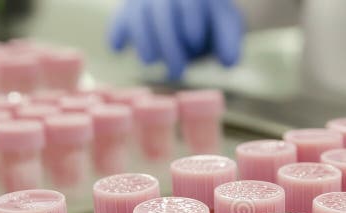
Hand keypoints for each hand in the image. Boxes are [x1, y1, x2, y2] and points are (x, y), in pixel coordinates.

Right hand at [108, 0, 242, 79]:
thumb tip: (229, 62)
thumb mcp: (226, 28)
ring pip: (138, 14)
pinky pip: (119, 18)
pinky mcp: (128, 11)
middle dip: (168, 41)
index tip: (195, 41)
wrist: (198, 19)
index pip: (188, 0)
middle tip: (177, 72)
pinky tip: (117, 48)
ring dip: (143, 39)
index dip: (189, 18)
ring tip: (150, 62)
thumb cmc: (212, 24)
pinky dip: (115, 31)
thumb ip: (229, 40)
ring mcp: (145, 0)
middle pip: (161, 9)